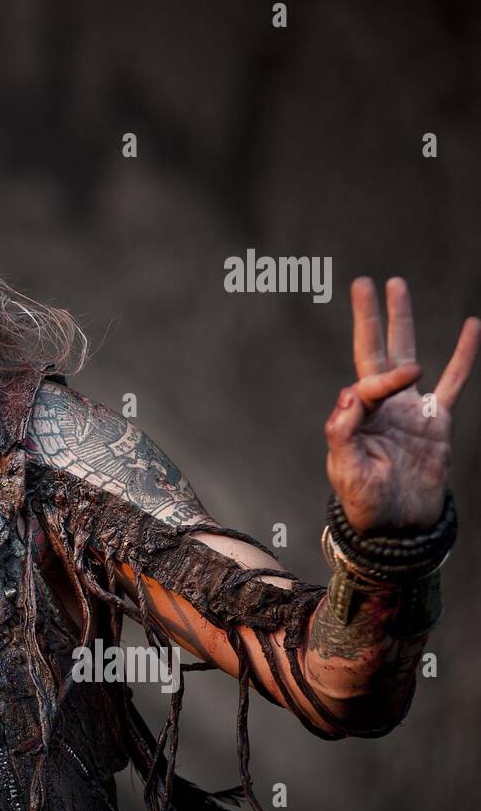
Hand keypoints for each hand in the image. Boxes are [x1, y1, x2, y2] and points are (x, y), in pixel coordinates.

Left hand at [325, 277, 478, 533]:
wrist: (398, 527)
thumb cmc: (365, 502)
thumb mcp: (345, 469)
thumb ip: (342, 431)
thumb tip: (349, 392)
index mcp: (355, 415)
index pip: (368, 381)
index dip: (384, 379)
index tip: (403, 380)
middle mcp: (380, 405)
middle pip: (375, 350)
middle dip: (371, 317)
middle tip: (365, 283)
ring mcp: (410, 409)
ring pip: (409, 355)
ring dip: (404, 322)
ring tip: (398, 286)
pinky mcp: (436, 420)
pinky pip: (453, 381)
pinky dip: (463, 355)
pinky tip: (471, 328)